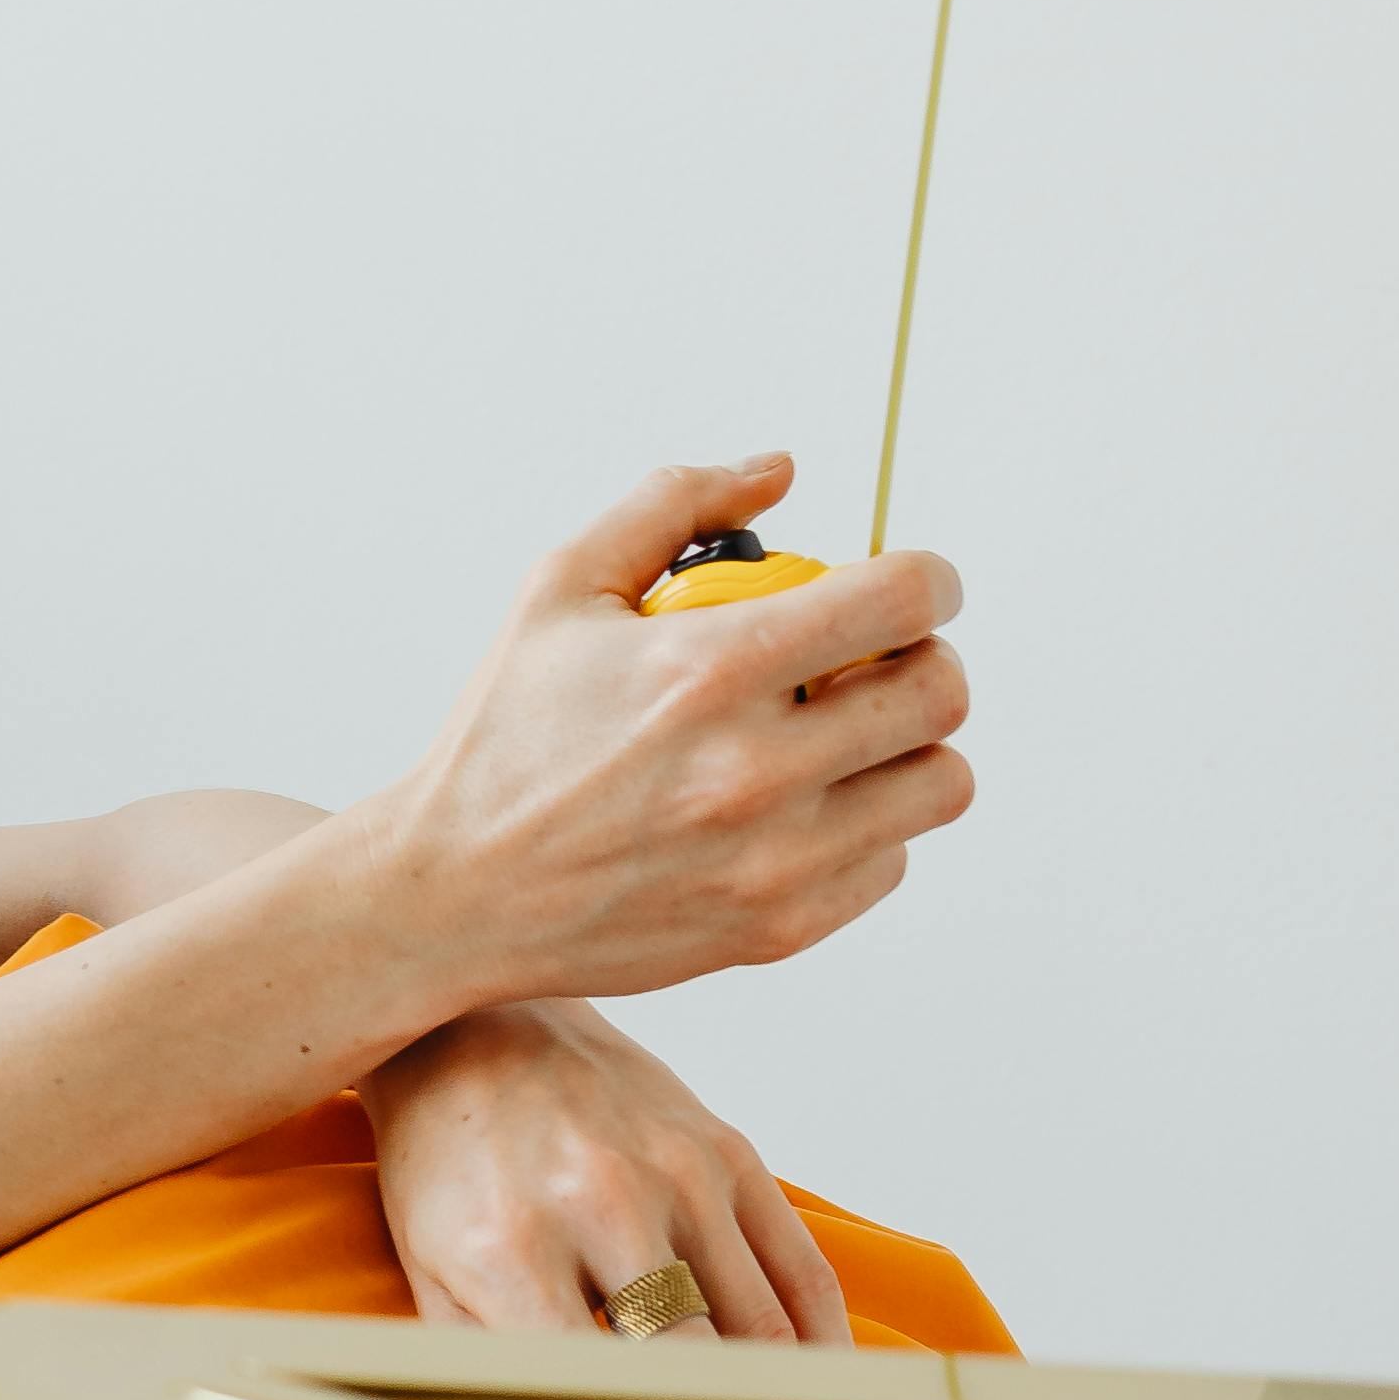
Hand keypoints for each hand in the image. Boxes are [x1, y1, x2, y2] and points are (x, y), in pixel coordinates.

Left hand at [362, 999, 858, 1399]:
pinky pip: (799, 1268)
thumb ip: (496, 1388)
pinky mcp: (728, 1150)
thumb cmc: (444, 1167)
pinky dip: (827, 1354)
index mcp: (512, 1247)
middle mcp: (603, 1201)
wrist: (477, 1026)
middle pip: (696, 1370)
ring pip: (760, 1330)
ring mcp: (677, 1170)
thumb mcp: (434, 1282)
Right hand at [378, 452, 969, 1015]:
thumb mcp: (561, 588)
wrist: (455, 892)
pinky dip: (866, 827)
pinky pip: (892, 861)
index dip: (931, 578)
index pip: (902, 600)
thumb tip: (782, 471)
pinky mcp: (781, 928)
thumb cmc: (506, 734)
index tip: (915, 584)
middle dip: (925, 658)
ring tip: (847, 737)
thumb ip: (674, 505)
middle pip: (942, 693)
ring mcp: (776, 859)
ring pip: (941, 783)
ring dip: (909, 748)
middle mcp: (754, 769)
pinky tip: (802, 807)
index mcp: (708, 669)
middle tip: (877, 660)